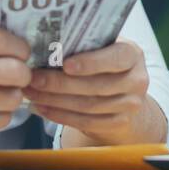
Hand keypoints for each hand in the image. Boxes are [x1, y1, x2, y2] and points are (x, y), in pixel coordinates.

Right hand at [0, 28, 31, 148]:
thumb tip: (25, 47)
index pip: (1, 39)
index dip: (20, 48)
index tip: (21, 55)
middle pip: (14, 70)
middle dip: (23, 75)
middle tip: (18, 77)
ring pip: (12, 97)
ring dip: (12, 98)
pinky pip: (3, 118)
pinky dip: (1, 115)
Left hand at [24, 40, 163, 144]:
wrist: (125, 94)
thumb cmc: (105, 63)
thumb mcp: (103, 48)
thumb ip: (84, 46)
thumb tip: (45, 46)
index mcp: (132, 54)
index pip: (115, 58)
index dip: (91, 63)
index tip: (65, 65)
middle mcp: (136, 80)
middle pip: (96, 86)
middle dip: (60, 83)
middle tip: (33, 79)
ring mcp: (130, 104)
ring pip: (88, 106)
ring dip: (55, 101)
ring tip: (32, 94)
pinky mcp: (119, 123)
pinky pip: (86, 122)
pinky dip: (61, 116)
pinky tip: (42, 108)